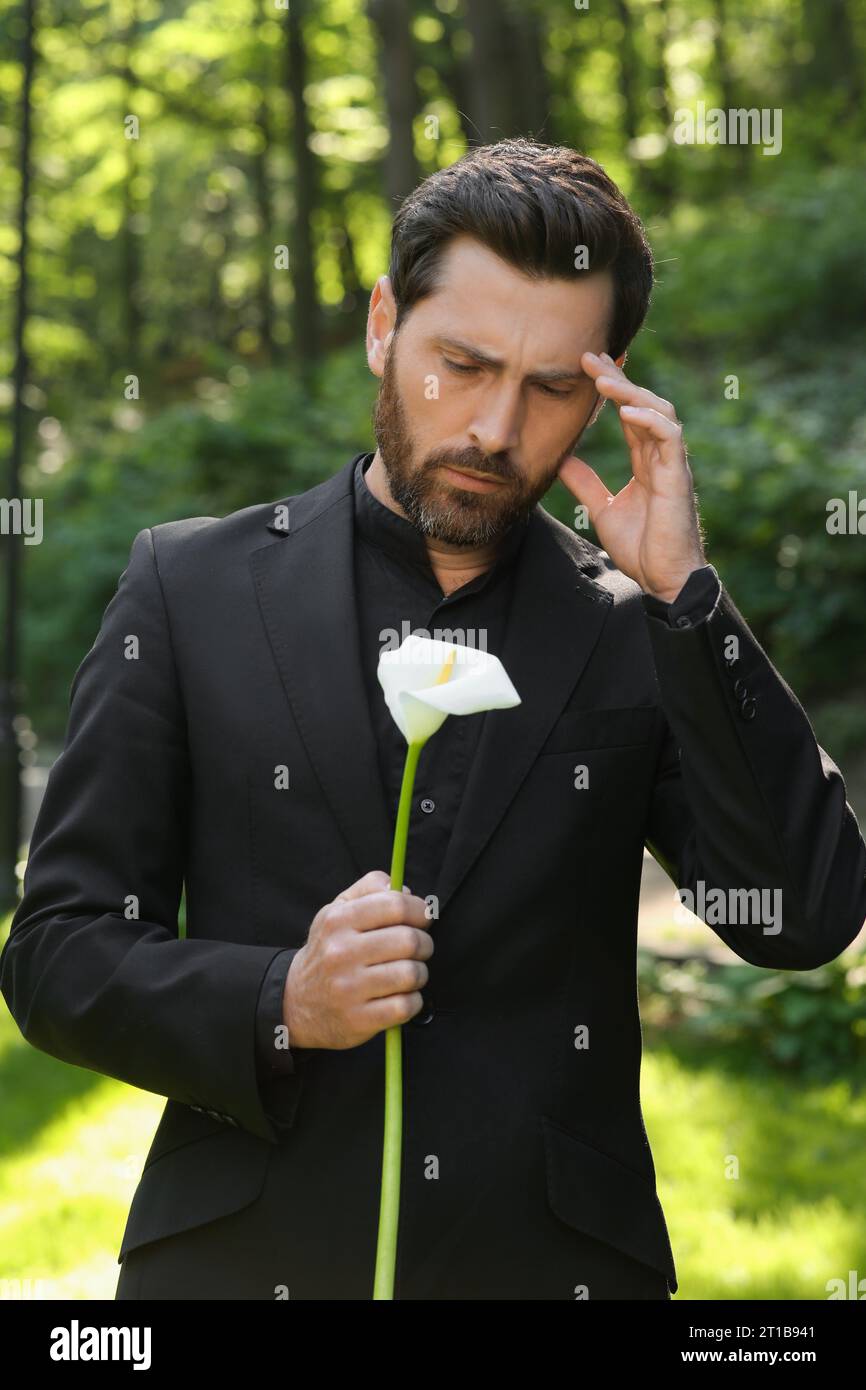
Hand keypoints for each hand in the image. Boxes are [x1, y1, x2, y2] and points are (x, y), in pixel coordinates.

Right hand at [283, 870, 433, 1049]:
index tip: (423, 918)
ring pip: (411, 974)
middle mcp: (341, 953)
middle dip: (424, 944)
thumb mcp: (337, 910)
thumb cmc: (329, 949)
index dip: (420, 910)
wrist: (296, 1001)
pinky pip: (405, 1006)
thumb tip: (406, 890)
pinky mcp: (358, 1019)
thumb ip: (369, 888)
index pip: (395, 905)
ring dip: (419, 973)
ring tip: (408, 973)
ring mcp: (348, 988)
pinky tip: (401, 996)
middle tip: (419, 949)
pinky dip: (413, 1001)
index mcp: (338, 921)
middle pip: (409, 940)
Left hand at [557, 352, 705, 603]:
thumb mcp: (601, 509)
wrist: (662, 580)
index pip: (629, 414)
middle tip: (590, 358)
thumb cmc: (640, 548)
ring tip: (604, 380)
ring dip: (631, 393)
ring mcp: (672, 465)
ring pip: (658, 412)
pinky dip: (649, 421)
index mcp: (646, 461)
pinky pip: (669, 437)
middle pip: (643, 404)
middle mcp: (661, 457)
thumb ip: (585, 482)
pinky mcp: (678, 478)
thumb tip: (561, 459)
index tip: (588, 366)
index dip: (612, 388)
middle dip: (619, 379)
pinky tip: (625, 412)